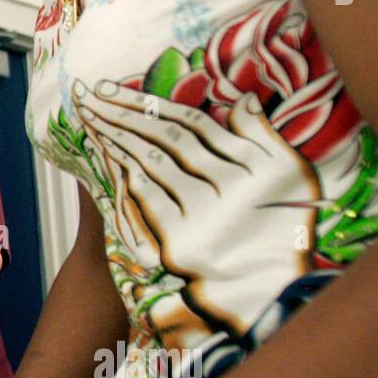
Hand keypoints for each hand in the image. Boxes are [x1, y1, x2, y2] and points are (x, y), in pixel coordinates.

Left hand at [74, 81, 317, 334]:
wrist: (273, 289)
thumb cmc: (283, 226)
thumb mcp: (289, 175)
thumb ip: (262, 136)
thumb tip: (244, 98)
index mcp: (250, 164)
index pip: (189, 124)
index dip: (149, 103)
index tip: (114, 88)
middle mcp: (225, 186)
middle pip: (164, 139)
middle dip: (122, 113)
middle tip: (88, 95)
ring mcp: (201, 215)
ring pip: (152, 164)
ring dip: (117, 138)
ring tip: (90, 117)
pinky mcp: (180, 242)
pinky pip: (147, 199)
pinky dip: (124, 174)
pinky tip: (105, 156)